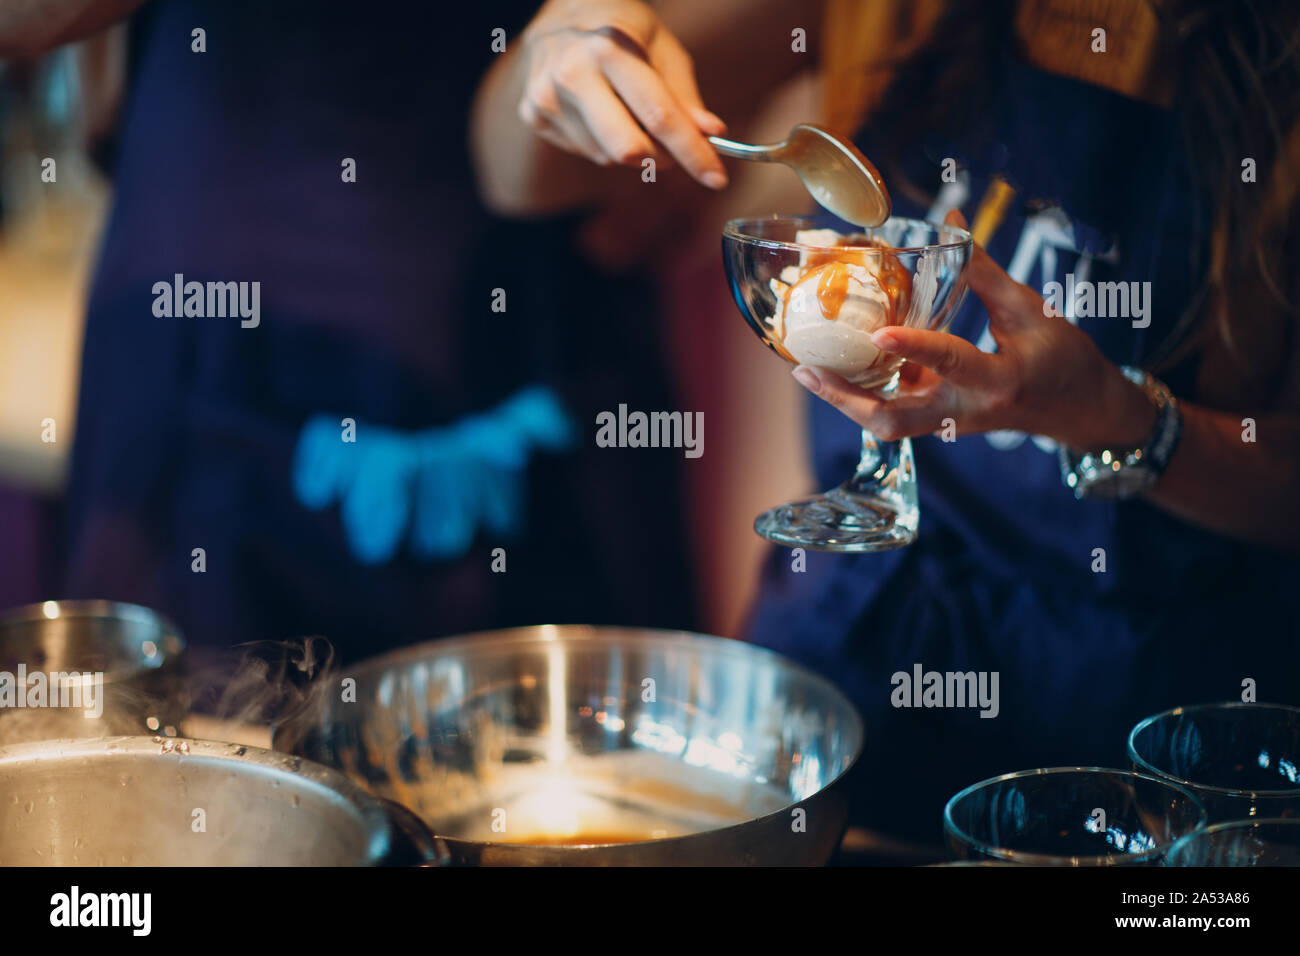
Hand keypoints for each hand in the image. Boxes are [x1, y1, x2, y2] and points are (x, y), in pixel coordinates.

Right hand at [517, 0, 728, 188]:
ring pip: (608, 157)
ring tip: (626, 110)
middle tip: (672, 147)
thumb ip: (684, 95)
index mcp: (610, 49)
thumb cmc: (620, 30)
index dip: (692, 152)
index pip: (659, 116)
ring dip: (631, 148)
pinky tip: (598, 110)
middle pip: (628, 149)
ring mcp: (547, 97)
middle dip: (660, 158)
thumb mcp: (660, 46)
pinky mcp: (533, 114)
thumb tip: (711, 135)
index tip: (717, 179)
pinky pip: (585, 151)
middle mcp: (573, 74)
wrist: (556, 14)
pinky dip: (603, 142)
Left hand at [791, 210, 1156, 451]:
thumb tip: (950, 219)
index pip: (952, 361)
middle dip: (849, 400)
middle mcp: (966, 410)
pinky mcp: (939, 419)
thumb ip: (984, 269)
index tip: (879, 332)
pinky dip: (862, 393)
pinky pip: (894, 412)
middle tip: (808, 370)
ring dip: (845, 401)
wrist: (1081, 410)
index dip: (915, 348)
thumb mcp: (1031, 309)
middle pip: (897, 420)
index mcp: (999, 379)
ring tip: (807, 372)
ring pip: (888, 425)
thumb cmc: (1063, 357)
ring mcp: (949, 422)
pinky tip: (834, 367)